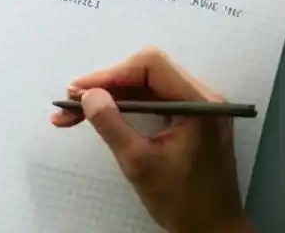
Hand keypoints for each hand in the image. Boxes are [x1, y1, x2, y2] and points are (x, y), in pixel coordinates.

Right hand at [51, 47, 251, 232]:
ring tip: (75, 112)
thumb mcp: (140, 164)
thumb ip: (112, 125)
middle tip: (71, 103)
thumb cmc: (182, 202)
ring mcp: (197, 107)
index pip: (151, 66)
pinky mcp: (190, 118)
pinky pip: (153, 101)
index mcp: (198, 103)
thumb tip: (88, 94)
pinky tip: (100, 115)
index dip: (111, 74)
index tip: (78, 92)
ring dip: (111, 96)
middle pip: (147, 72)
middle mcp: (202, 97)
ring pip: (146, 86)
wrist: (213, 230)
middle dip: (106, 85)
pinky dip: (126, 106)